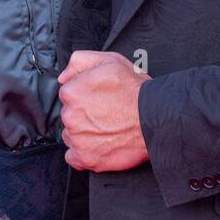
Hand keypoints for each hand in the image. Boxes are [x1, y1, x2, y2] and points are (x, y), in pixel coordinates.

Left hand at [57, 51, 150, 172]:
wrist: (156, 119)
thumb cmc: (136, 91)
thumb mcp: (111, 60)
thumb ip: (80, 61)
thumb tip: (64, 76)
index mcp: (72, 92)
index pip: (69, 94)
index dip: (85, 94)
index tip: (100, 98)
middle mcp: (70, 116)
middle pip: (69, 115)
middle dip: (84, 114)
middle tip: (106, 113)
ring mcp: (77, 139)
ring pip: (72, 135)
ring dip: (84, 133)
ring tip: (107, 128)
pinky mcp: (85, 159)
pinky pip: (74, 157)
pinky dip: (84, 153)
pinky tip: (100, 144)